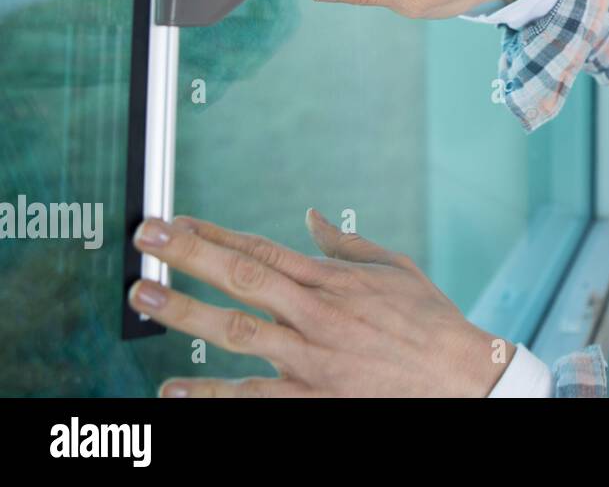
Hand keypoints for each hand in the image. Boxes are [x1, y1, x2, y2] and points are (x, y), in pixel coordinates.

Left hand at [127, 209, 515, 396]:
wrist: (461, 377)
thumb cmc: (432, 324)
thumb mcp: (397, 269)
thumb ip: (347, 246)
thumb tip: (313, 217)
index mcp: (333, 280)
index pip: (261, 249)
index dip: (215, 234)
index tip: (177, 222)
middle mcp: (315, 313)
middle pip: (240, 276)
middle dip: (188, 254)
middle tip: (145, 238)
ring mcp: (310, 356)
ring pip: (235, 330)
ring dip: (184, 312)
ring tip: (142, 297)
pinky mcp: (312, 396)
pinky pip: (251, 395)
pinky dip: (209, 394)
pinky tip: (171, 390)